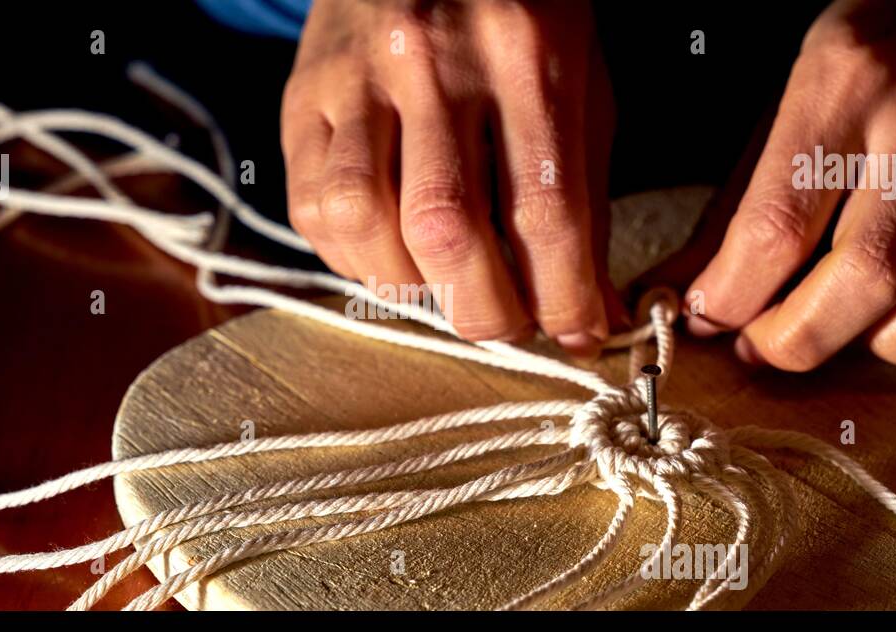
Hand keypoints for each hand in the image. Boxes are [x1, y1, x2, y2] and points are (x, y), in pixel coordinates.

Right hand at [281, 0, 618, 355]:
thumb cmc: (515, 18)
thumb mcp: (577, 82)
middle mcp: (433, 62)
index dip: (564, 296)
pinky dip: (354, 258)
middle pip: (447, 227)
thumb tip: (592, 315)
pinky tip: (390, 255)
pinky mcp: (303, 97)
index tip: (578, 336)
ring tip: (442, 289)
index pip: (545, 208)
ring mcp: (357, 76)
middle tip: (503, 325)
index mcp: (525, 54)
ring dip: (410, 289)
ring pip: (364, 221)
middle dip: (483, 310)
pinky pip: (313, 207)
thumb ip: (584, 198)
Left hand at [684, 0, 895, 369]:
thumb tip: (679, 290)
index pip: (776, 226)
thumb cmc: (885, 53)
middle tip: (769, 345)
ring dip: (883, 339)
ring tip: (846, 326)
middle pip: (866, 277)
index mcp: (845, 84)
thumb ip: (739, 199)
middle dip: (800, 339)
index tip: (709, 318)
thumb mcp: (801, 92)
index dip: (732, 297)